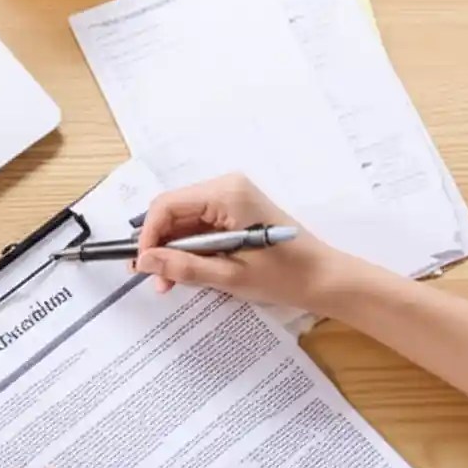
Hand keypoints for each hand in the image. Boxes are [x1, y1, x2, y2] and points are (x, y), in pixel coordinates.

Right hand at [136, 174, 360, 315]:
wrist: (325, 279)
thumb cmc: (286, 276)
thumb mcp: (229, 276)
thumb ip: (183, 266)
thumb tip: (145, 261)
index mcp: (227, 193)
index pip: (167, 205)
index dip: (149, 235)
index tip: (142, 265)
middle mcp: (227, 187)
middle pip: (173, 211)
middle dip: (160, 245)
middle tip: (154, 278)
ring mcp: (231, 198)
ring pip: (184, 221)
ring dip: (173, 250)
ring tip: (169, 280)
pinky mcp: (235, 211)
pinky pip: (200, 225)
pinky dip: (190, 248)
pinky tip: (187, 270)